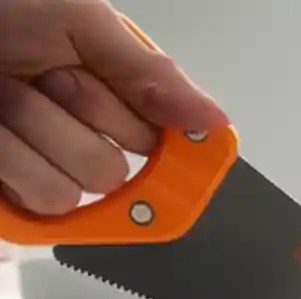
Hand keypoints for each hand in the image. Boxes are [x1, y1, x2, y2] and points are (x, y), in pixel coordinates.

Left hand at [0, 0, 226, 214]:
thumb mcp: (77, 19)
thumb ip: (149, 74)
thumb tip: (214, 120)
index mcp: (101, 92)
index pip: (158, 141)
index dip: (146, 131)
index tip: (162, 143)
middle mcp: (69, 132)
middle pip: (112, 169)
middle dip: (71, 118)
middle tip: (35, 78)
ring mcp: (29, 167)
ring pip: (67, 191)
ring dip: (25, 137)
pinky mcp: (1, 196)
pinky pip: (30, 211)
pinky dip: (6, 165)